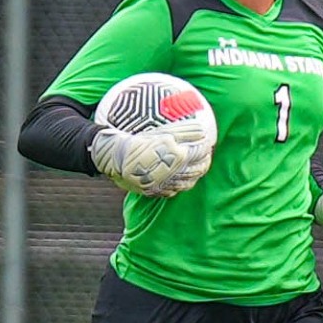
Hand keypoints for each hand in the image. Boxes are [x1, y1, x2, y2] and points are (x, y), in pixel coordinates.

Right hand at [88, 119, 212, 196]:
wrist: (115, 156)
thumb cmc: (138, 140)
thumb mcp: (161, 132)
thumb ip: (184, 131)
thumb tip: (202, 131)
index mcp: (177, 157)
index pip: (199, 153)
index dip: (206, 148)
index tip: (207, 143)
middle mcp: (174, 173)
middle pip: (197, 170)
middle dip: (205, 163)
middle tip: (206, 157)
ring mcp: (164, 184)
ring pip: (188, 183)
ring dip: (196, 176)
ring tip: (197, 169)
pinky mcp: (155, 191)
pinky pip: (174, 190)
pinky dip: (181, 185)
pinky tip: (181, 180)